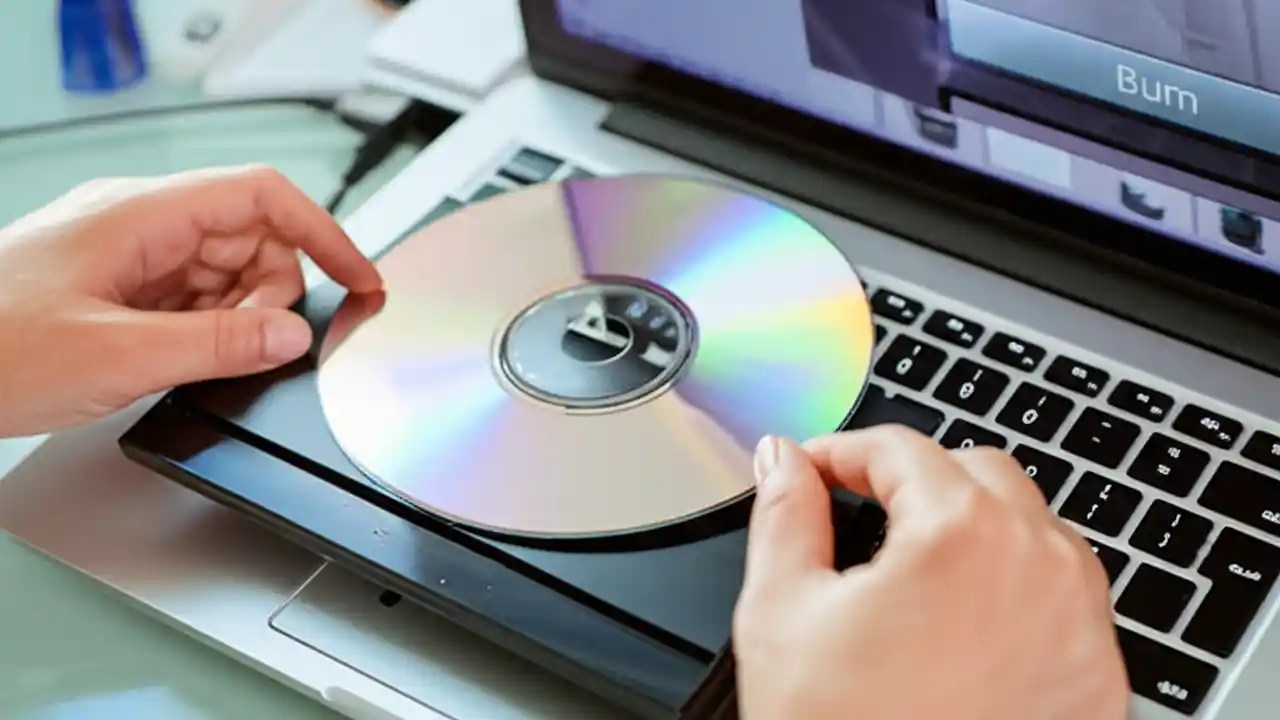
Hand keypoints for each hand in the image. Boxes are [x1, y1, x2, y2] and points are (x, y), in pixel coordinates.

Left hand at [0, 165, 380, 436]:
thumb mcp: (119, 356)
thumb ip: (219, 344)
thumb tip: (291, 335)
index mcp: (140, 214)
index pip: (263, 197)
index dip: (325, 233)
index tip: (362, 278)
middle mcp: (137, 222)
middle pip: (250, 237)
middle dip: (271, 293)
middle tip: (253, 345)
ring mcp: (126, 253)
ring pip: (224, 271)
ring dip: (236, 316)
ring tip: (196, 356)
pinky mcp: (116, 286)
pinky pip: (190, 297)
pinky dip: (206, 327)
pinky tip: (178, 356)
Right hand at [733, 427, 1127, 719]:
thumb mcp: (782, 612)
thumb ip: (785, 512)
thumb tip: (783, 459)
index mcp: (961, 537)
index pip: (901, 448)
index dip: (844, 452)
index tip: (816, 471)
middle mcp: (1040, 567)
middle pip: (978, 472)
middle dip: (915, 482)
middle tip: (861, 520)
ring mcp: (1081, 624)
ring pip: (1032, 528)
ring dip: (974, 528)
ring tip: (914, 578)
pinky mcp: (1099, 678)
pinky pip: (1065, 596)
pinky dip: (1017, 588)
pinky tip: (963, 630)